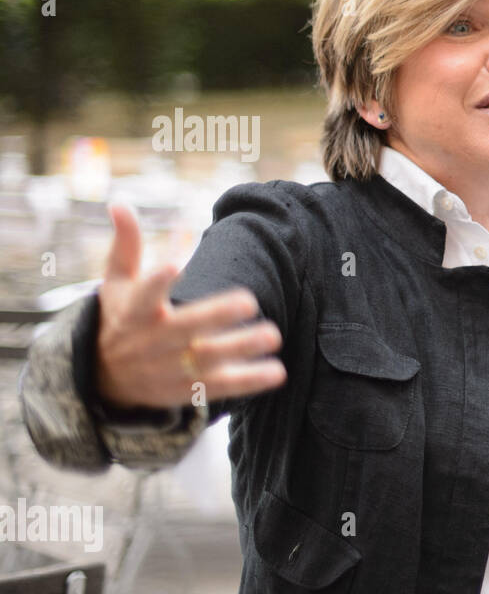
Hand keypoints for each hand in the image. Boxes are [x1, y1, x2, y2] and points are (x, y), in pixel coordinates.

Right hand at [95, 202, 286, 409]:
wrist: (106, 378)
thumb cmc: (120, 318)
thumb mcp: (117, 282)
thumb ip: (127, 244)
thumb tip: (119, 204)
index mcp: (135, 310)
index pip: (144, 294)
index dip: (157, 281)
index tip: (173, 265)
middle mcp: (153, 340)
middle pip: (185, 328)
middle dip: (216, 315)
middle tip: (250, 300)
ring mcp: (170, 368)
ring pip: (207, 359)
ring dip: (241, 348)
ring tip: (273, 335)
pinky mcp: (186, 390)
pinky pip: (219, 387)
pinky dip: (248, 381)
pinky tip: (276, 371)